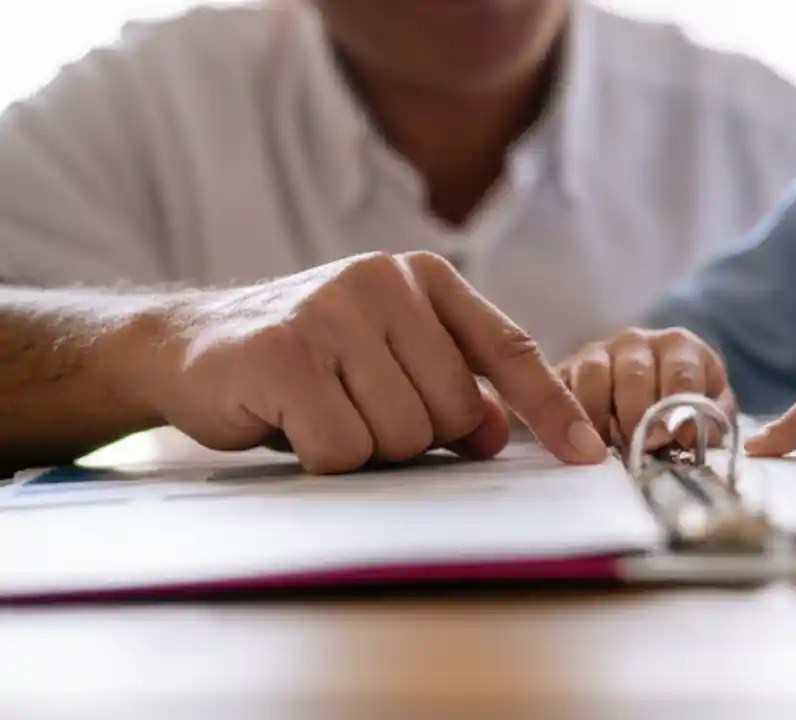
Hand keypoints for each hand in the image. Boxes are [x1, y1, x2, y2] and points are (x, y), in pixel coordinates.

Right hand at [132, 252, 606, 472]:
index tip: (587, 456)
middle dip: (414, 437)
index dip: (550, 409)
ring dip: (366, 448)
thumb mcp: (388, 358)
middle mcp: (384, 281)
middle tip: (357, 410)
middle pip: (453, 412)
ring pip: (402, 436)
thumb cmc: (307, 360)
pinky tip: (288, 421)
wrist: (190, 344)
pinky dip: (322, 456)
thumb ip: (449, 386)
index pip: (509, 351)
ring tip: (322, 411)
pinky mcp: (284, 352)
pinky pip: (343, 448)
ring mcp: (332, 311)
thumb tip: (497, 433)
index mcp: (424, 278)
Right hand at [557, 327, 734, 448]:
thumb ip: (711, 420)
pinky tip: (579, 442)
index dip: (678, 409)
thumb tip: (707, 438)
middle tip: (638, 450)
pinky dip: (568, 416)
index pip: (682, 374)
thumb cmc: (677, 408)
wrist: (636, 402)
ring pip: (593, 375)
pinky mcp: (564, 371)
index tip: (674, 440)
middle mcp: (637, 342)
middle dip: (638, 417)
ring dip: (600, 418)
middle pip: (635, 375)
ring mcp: (597, 352)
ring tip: (608, 451)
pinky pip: (561, 387)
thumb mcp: (704, 409)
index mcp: (679, 347)